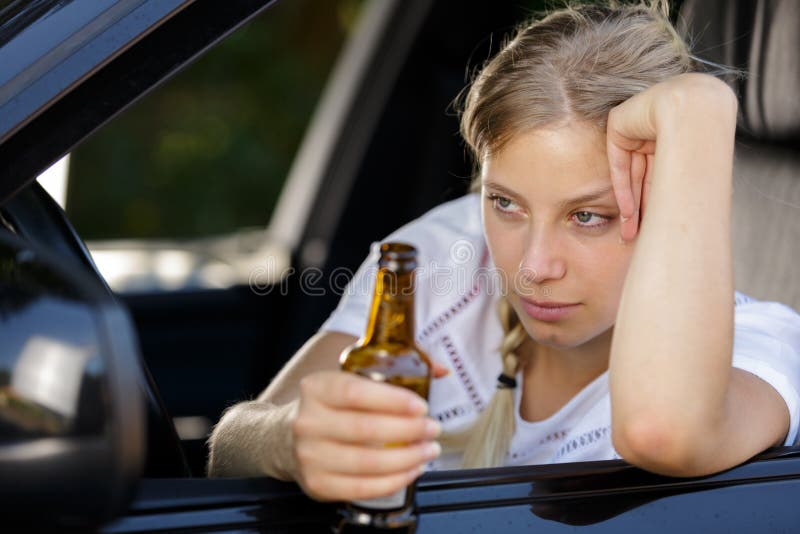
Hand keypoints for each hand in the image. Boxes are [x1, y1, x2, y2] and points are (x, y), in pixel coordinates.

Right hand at [290, 370, 442, 501]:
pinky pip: (363, 488)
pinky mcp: (317, 484)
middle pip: (365, 429)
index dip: (392, 400)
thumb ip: (393, 371)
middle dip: (408, 431)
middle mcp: (308, 422)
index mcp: (316, 388)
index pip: (356, 393)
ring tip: (428, 450)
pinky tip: (411, 470)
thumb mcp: (350, 379)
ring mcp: (310, 456)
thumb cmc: (331, 407)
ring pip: (367, 462)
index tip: (421, 406)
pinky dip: (394, 481)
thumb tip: (440, 369)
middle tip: (432, 429)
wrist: (286, 438)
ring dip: (407, 458)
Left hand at [606, 73, 736, 241]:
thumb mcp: (693, 164)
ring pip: (631, 174)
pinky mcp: (618, 124)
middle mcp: (655, 129)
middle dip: (640, 208)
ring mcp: (636, 125)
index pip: (661, 173)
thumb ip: (686, 183)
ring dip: (630, 205)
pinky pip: (618, 163)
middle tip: (636, 236)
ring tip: (630, 233)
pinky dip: (622, 188)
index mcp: (675, 132)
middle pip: (644, 177)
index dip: (657, 201)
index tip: (655, 228)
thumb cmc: (704, 133)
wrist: (692, 106)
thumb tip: (699, 216)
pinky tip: (627, 213)